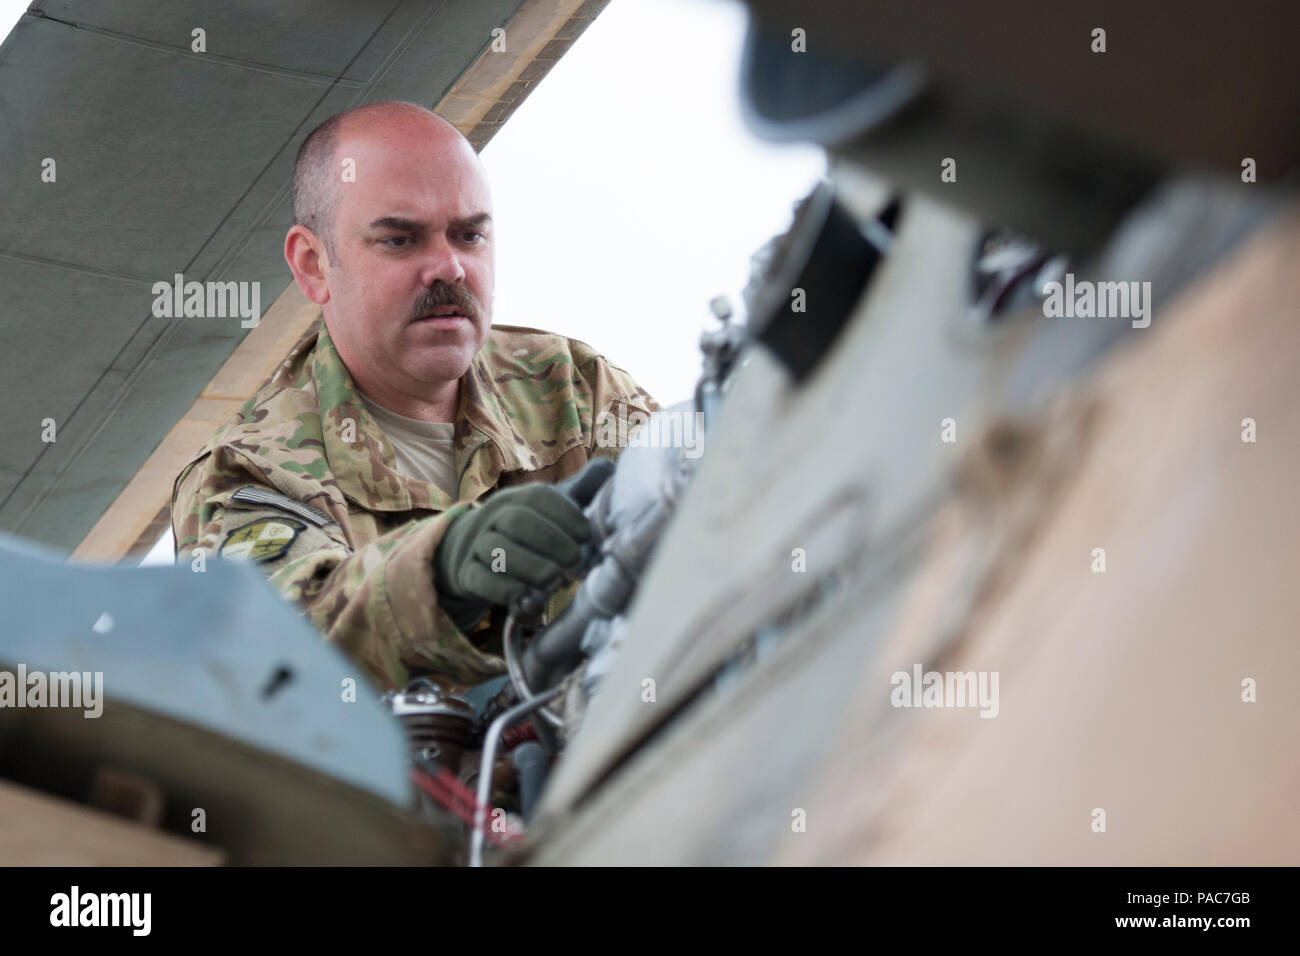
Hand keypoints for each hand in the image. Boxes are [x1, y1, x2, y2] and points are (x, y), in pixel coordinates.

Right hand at [433, 459, 612, 630]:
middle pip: (517, 521)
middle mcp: (495, 515)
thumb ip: (581, 490)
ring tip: (554, 580)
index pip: (540, 498)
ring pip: (497, 550)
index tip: (587, 536)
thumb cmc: (528, 532)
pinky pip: (480, 578)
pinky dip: (505, 589)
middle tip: (575, 562)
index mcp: (520, 497)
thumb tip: (608, 468)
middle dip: (551, 542)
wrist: (474, 552)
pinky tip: (526, 596)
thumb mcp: (551, 510)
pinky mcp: (466, 573)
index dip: (567, 515)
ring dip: (530, 567)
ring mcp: (477, 544)